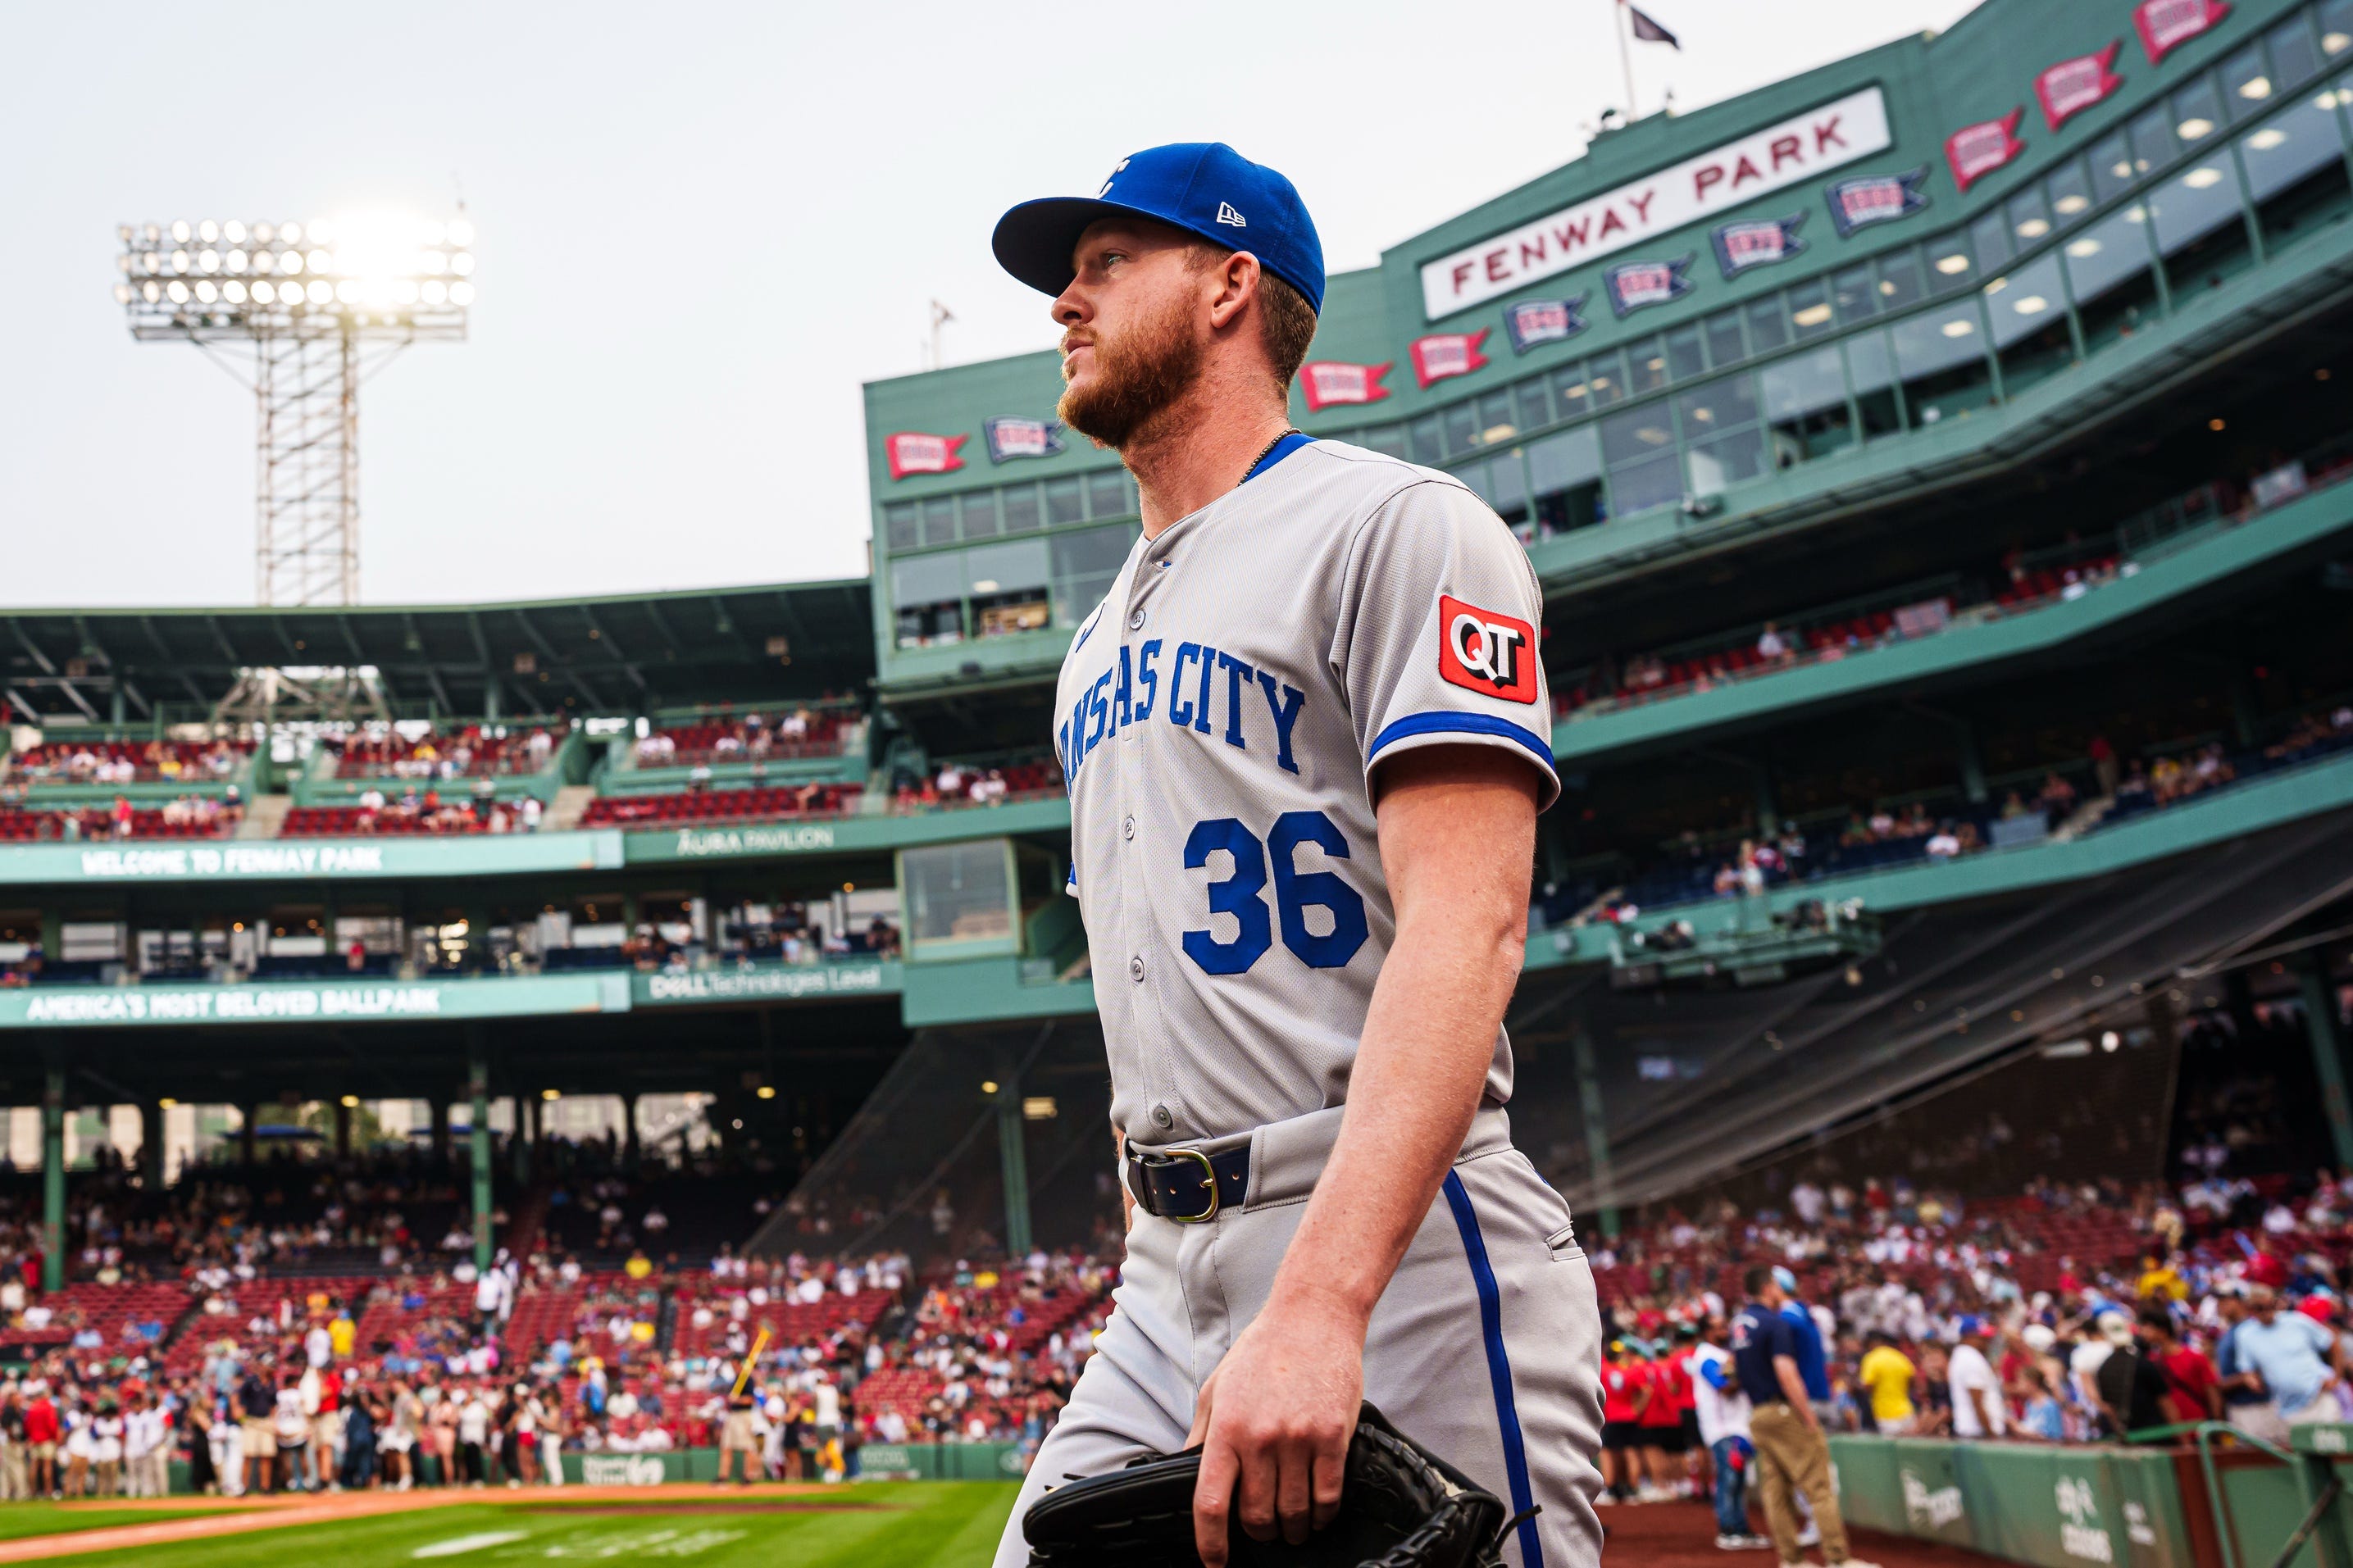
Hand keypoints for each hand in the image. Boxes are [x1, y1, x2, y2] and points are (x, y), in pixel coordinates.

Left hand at [1185, 1285, 1366, 1565]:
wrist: (1313, 1317)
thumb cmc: (1263, 1351)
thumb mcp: (1217, 1388)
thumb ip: (1201, 1435)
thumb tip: (1183, 1473)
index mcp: (1226, 1429)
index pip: (1211, 1503)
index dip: (1211, 1544)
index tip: (1215, 1562)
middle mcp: (1260, 1438)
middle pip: (1256, 1515)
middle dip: (1259, 1534)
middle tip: (1263, 1531)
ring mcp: (1299, 1438)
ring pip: (1293, 1512)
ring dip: (1292, 1531)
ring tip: (1293, 1529)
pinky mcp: (1334, 1436)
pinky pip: (1328, 1496)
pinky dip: (1322, 1515)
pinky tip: (1318, 1514)